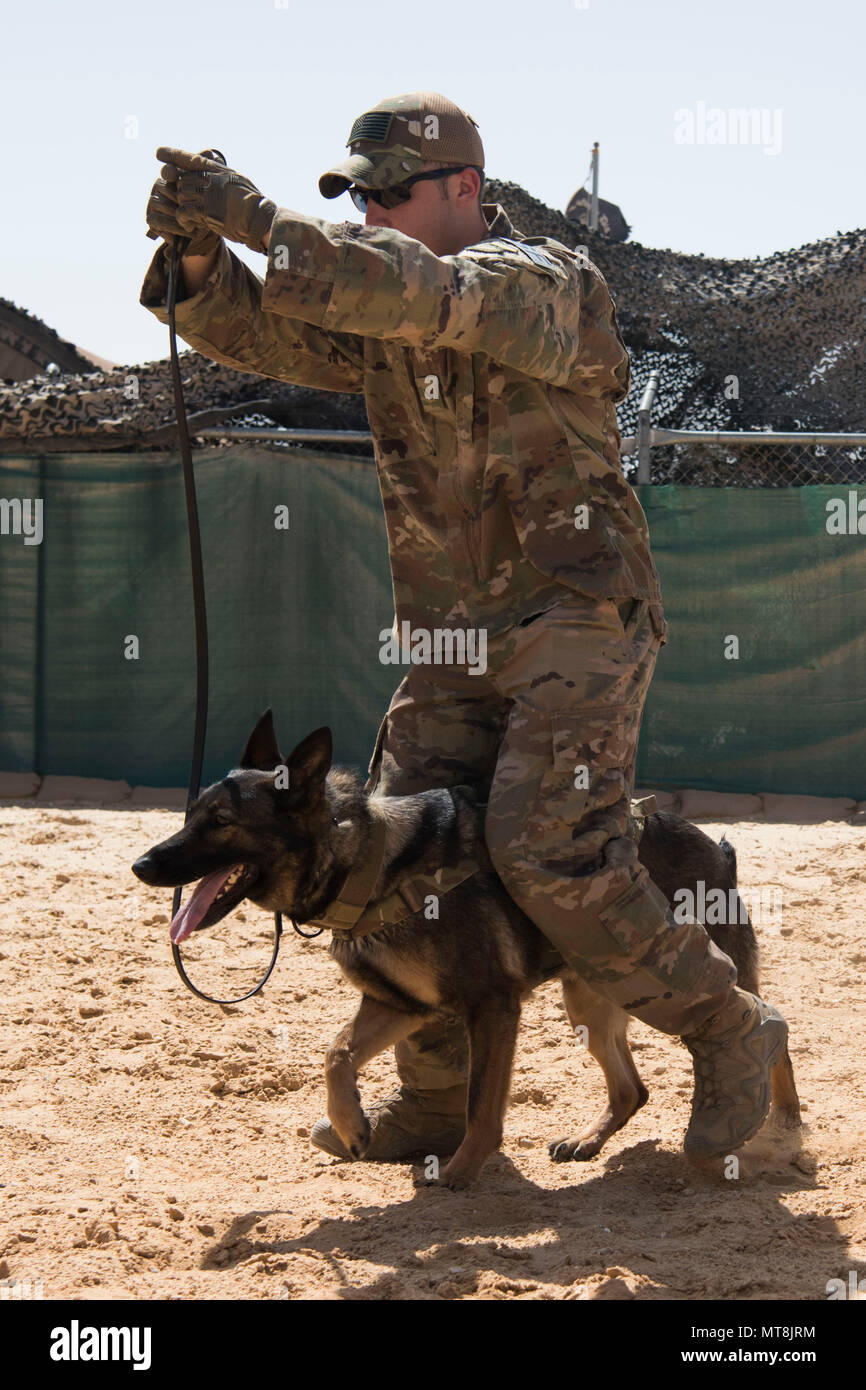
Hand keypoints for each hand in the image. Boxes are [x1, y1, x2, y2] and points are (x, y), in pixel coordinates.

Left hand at [155, 146, 275, 252]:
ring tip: (189, 217)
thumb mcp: (237, 180)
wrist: (259, 219)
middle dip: (180, 190)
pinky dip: (183, 219)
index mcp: (218, 170)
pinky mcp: (206, 211)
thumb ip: (221, 175)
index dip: (173, 154)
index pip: (189, 158)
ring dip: (182, 206)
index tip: (159, 153)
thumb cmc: (252, 202)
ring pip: (181, 194)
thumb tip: (210, 171)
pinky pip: (183, 211)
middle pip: (182, 179)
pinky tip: (188, 224)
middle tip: (184, 202)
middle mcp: (210, 179)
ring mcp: (207, 194)